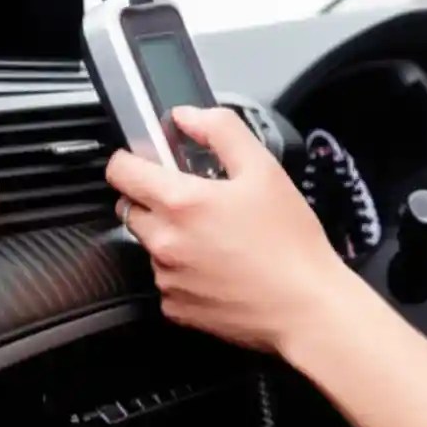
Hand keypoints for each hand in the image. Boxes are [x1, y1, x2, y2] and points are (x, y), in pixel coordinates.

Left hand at [106, 107, 354, 352]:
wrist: (306, 309)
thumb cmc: (291, 243)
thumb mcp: (264, 169)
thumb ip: (221, 130)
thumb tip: (187, 117)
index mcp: (180, 203)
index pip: (120, 171)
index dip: (130, 160)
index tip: (147, 162)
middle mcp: (164, 242)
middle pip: (129, 209)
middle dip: (152, 199)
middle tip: (194, 200)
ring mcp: (167, 279)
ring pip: (149, 246)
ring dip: (170, 237)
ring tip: (216, 239)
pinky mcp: (177, 309)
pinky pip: (166, 280)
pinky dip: (183, 272)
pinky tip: (218, 269)